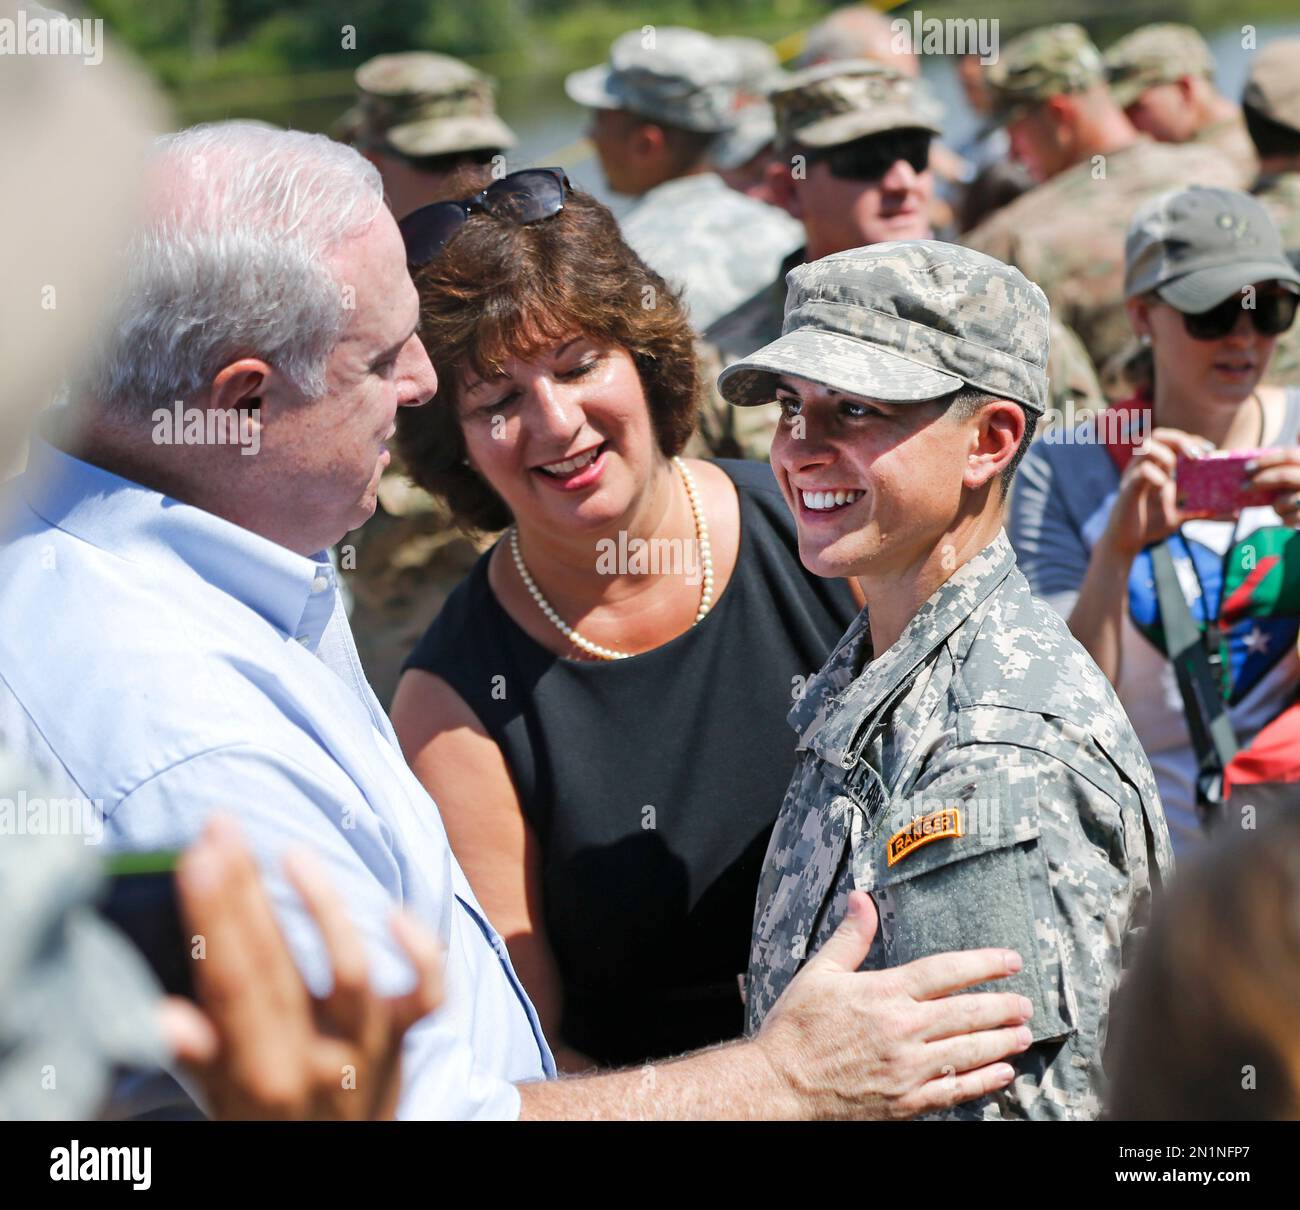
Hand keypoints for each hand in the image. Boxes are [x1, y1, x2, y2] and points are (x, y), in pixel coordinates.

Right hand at [156, 815, 441, 1120]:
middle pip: (275, 966)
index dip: (213, 919)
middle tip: (222, 830)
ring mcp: (366, 1051)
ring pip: (351, 973)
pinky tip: (396, 914)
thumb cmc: (268, 1121)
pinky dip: (421, 955)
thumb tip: (162, 1014)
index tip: (197, 857)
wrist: (338, 1174)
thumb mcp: (221, 1102)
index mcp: (257, 1077)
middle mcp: (314, 1063)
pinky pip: (426, 998)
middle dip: (245, 894)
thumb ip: (199, 1057)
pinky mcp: (404, 1043)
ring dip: (322, 907)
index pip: (230, 984)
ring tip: (293, 853)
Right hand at [753, 891, 1032, 1119]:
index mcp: (884, 994)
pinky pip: (954, 1090)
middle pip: (966, 1014)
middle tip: (1026, 1003)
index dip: (982, 964)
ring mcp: (907, 1070)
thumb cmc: (796, 1027)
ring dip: (1001, 1042)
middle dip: (1002, 1007)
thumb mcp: (819, 973)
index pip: (945, 973)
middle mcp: (903, 1031)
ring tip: (1023, 1034)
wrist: (780, 1085)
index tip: (1010, 960)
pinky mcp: (906, 1101)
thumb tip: (862, 899)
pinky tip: (1000, 1074)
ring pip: (968, 1052)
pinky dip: (982, 1082)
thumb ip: (850, 937)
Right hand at [1102, 427, 1220, 559]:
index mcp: (1158, 466)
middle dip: (1180, 439)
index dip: (1192, 440)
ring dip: (1166, 453)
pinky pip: (1140, 471)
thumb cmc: (1151, 523)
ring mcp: (1134, 475)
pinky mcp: (1128, 488)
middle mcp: (1144, 465)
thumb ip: (1206, 511)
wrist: (1127, 542)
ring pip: (1145, 446)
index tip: (1210, 451)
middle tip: (1197, 455)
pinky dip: (1155, 474)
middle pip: (1159, 435)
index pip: (1174, 440)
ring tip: (1176, 468)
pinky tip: (1164, 486)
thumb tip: (1237, 514)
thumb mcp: (1183, 515)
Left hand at [1244, 447, 1299, 525]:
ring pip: (1286, 500)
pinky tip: (1284, 516)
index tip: (1246, 468)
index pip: (1290, 456)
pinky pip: (1291, 518)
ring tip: (1276, 505)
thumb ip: (1294, 458)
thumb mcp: (1298, 470)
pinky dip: (1284, 517)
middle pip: (1284, 476)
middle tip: (1243, 486)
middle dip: (1261, 481)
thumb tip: (1297, 435)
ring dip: (1276, 504)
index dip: (1266, 461)